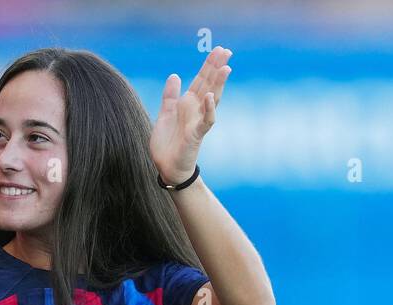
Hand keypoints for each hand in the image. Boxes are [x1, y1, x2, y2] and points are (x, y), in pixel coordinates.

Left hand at [150, 47, 231, 185]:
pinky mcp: (196, 135)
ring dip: (219, 84)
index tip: (219, 49)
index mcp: (188, 104)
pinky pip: (206, 121)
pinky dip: (209, 109)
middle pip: (209, 85)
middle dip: (217, 68)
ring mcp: (198, 121)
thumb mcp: (166, 114)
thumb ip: (170, 96)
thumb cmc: (168, 144)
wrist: (167, 167)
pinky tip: (211, 97)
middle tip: (227, 51)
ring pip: (212, 99)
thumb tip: (175, 75)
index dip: (209, 65)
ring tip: (225, 68)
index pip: (201, 80)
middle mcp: (196, 110)